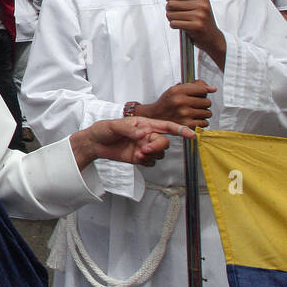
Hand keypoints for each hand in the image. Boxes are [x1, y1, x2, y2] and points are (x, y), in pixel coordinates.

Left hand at [75, 116, 194, 168]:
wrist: (94, 143)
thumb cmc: (103, 130)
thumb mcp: (114, 126)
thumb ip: (129, 129)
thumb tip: (142, 133)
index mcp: (144, 124)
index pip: (166, 126)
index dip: (180, 130)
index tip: (192, 135)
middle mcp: (147, 135)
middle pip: (164, 142)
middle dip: (157, 147)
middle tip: (144, 150)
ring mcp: (145, 146)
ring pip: (159, 153)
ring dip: (151, 155)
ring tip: (137, 154)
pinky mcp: (141, 157)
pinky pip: (152, 162)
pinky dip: (147, 162)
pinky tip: (136, 158)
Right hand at [137, 80, 215, 127]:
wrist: (154, 116)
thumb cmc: (166, 103)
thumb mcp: (175, 89)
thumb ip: (193, 86)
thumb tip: (212, 88)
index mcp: (177, 91)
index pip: (202, 89)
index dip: (205, 90)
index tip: (207, 91)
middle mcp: (180, 102)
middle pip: (207, 101)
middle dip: (203, 102)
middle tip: (195, 104)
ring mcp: (184, 114)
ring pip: (208, 113)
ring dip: (203, 113)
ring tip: (194, 112)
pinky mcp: (187, 125)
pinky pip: (205, 123)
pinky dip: (201, 122)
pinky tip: (194, 119)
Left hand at [159, 0, 225, 67]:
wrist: (213, 38)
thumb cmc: (201, 22)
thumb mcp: (194, 6)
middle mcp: (202, 6)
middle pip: (172, 3)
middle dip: (169, 10)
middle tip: (175, 14)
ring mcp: (200, 16)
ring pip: (171, 14)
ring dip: (171, 19)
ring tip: (180, 21)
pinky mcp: (196, 26)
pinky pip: (174, 23)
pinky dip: (174, 25)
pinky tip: (181, 26)